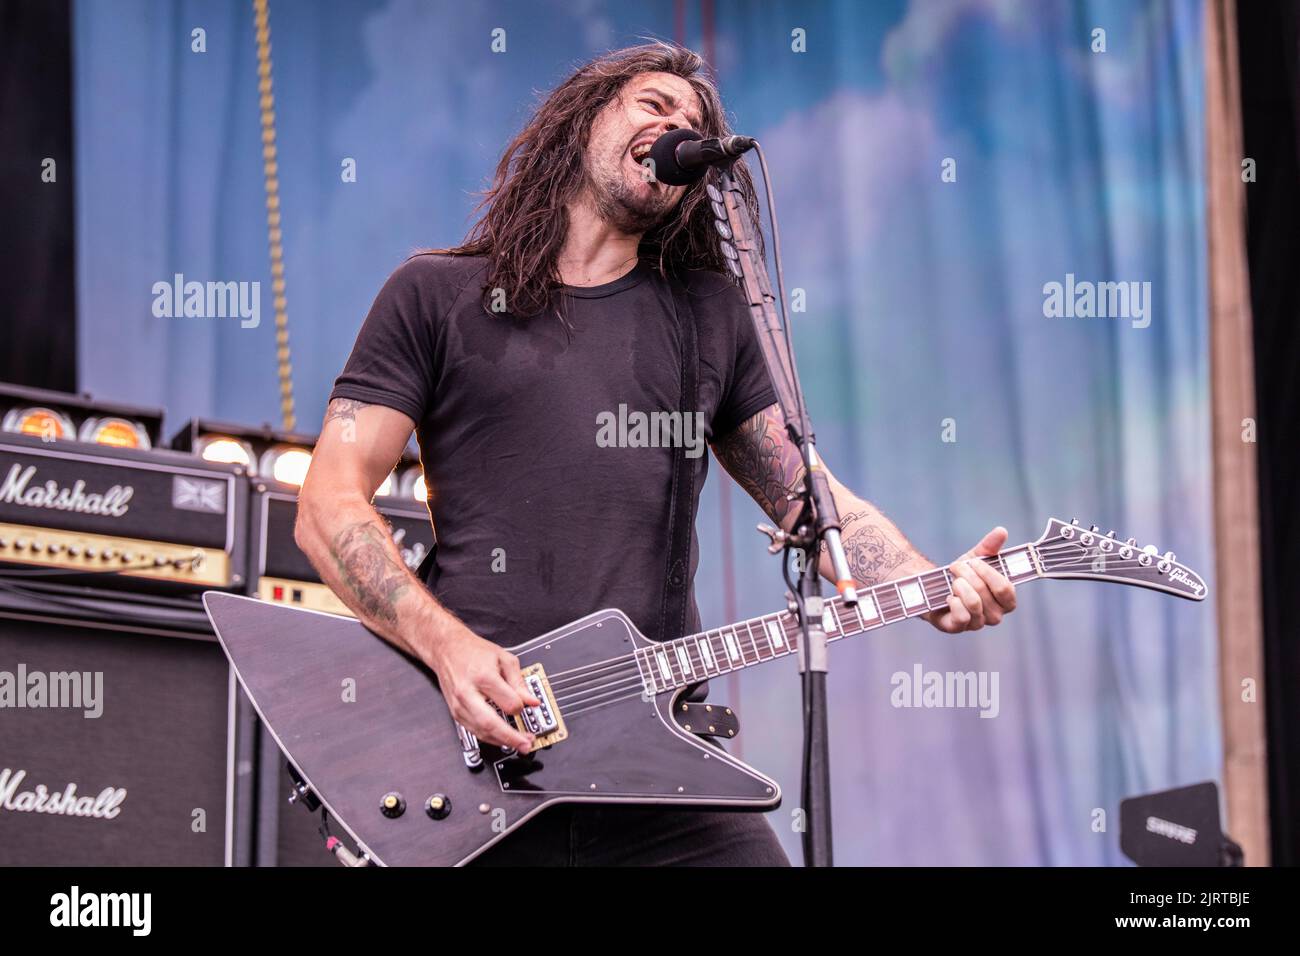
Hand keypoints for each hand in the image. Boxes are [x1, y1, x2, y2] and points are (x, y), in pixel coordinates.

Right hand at [426, 625, 540, 752]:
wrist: (447, 649)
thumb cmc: (473, 652)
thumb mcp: (503, 658)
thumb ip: (519, 681)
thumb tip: (532, 701)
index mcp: (483, 677)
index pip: (508, 702)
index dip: (521, 707)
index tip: (529, 706)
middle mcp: (468, 693)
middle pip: (490, 723)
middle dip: (511, 738)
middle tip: (527, 744)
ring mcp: (459, 705)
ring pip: (481, 732)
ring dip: (502, 742)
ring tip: (519, 743)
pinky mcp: (455, 713)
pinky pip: (474, 731)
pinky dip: (490, 738)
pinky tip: (502, 738)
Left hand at [922, 526, 1016, 633]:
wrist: (935, 587)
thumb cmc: (962, 575)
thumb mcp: (976, 558)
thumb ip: (990, 546)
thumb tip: (1001, 531)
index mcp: (1005, 600)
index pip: (1006, 589)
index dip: (989, 573)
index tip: (974, 561)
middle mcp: (994, 615)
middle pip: (986, 594)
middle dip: (968, 575)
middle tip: (956, 567)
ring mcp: (976, 624)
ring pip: (974, 604)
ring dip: (960, 586)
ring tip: (952, 580)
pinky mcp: (957, 628)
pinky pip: (962, 618)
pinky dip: (953, 602)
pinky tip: (948, 596)